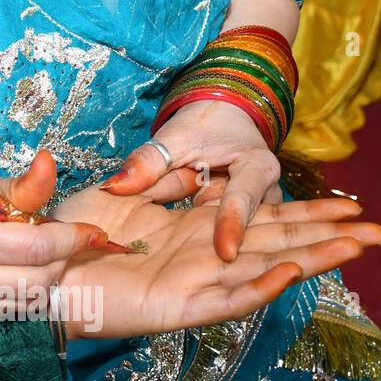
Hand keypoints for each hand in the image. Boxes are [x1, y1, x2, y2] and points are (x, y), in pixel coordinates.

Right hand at [0, 150, 117, 316]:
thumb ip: (23, 186)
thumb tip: (50, 163)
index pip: (36, 247)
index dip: (71, 238)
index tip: (92, 231)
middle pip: (40, 279)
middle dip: (63, 258)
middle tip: (66, 240)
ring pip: (31, 299)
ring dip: (50, 276)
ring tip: (47, 254)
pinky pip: (15, 309)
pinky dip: (30, 290)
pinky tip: (27, 270)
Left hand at [51, 185, 380, 337]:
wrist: (30, 273)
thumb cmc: (64, 234)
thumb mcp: (109, 192)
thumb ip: (142, 176)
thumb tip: (179, 163)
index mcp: (188, 225)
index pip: (256, 215)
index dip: (298, 210)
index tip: (340, 203)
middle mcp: (199, 255)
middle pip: (276, 242)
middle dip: (325, 234)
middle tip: (377, 230)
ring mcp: (191, 283)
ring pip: (262, 270)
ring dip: (309, 258)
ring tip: (357, 247)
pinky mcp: (175, 308)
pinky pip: (224, 299)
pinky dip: (257, 284)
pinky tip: (290, 269)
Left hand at [101, 100, 279, 260]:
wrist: (219, 119)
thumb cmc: (200, 126)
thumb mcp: (173, 138)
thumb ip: (147, 162)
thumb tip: (114, 188)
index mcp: (257, 167)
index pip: (243, 199)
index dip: (233, 224)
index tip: (225, 253)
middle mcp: (266, 193)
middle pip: (244, 223)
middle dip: (219, 241)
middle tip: (192, 261)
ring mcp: (258, 210)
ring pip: (232, 233)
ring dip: (206, 242)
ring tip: (180, 261)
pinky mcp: (243, 222)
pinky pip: (220, 234)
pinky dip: (199, 240)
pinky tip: (177, 258)